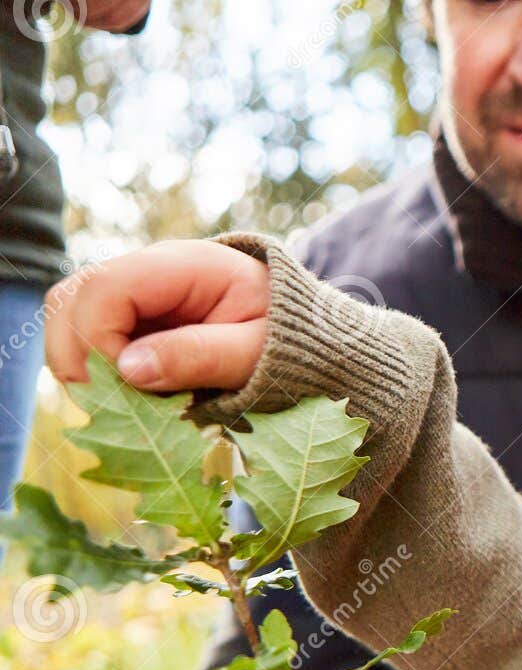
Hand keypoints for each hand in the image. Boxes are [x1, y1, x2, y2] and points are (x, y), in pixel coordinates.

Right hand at [44, 239, 269, 391]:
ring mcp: (135, 296)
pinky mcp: (131, 321)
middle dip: (73, 354)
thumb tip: (129, 368)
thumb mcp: (258, 351)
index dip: (96, 339)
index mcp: (183, 265)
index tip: (121, 385)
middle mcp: (148, 271)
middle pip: (70, 298)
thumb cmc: (289, 339)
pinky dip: (93, 370)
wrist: (304, 332)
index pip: (106, 288)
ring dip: (78, 363)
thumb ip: (202, 356)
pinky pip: (87, 339)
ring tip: (115, 402)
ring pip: (68, 318)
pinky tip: (124, 397)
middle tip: (104, 404)